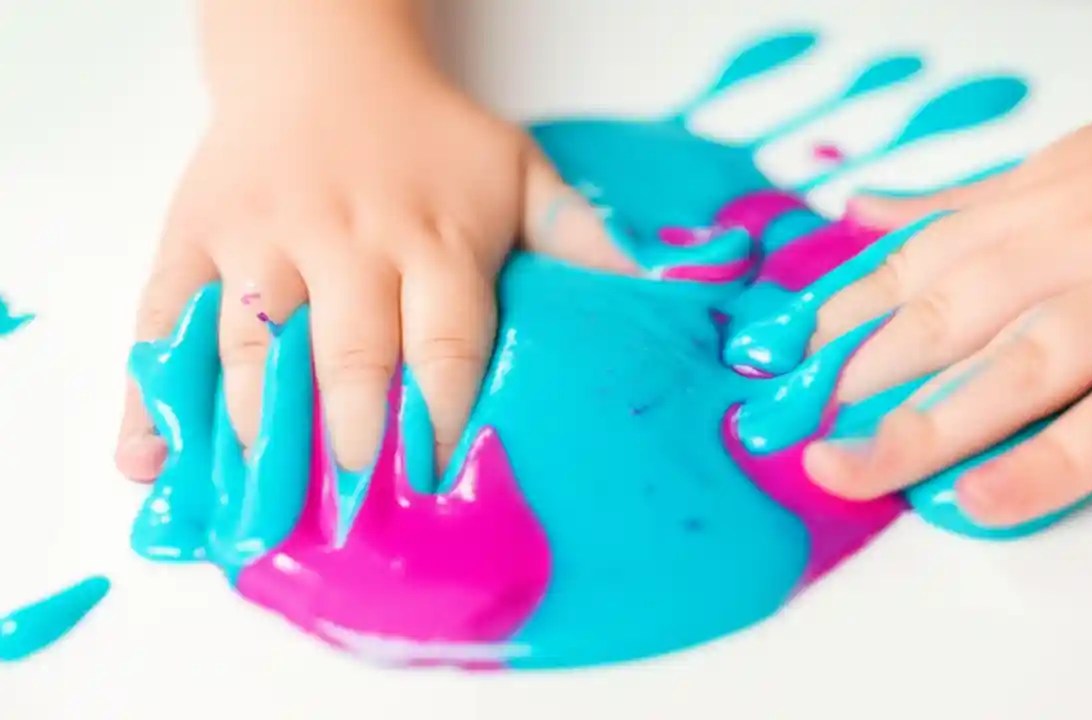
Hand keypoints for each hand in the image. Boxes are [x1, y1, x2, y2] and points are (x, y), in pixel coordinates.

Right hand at [116, 11, 622, 478]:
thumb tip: (652, 295)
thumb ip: (576, 237)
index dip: (441, 412)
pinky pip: (165, 321)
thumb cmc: (428, 137)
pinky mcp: (194, 236)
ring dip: (257, 432)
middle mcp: (347, 240)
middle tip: (354, 507)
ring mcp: (263, 238)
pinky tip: (151, 460)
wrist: (320, 59)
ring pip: (253, 346)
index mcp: (432, 235)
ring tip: (265, 506)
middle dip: (351, 434)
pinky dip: (153, 395)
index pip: (444, 339)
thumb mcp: (517, 169)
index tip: (439, 479)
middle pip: (349, 352)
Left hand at [803, 60, 1091, 526]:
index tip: (783, 367)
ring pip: (1016, 367)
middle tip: (790, 429)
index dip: (843, 320)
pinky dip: (1052, 463)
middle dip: (860, 375)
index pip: (915, 266)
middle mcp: (1078, 246)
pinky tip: (982, 499)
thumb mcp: (1072, 166)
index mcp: (1038, 203)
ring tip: (851, 469)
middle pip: (949, 317)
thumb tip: (864, 213)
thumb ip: (965, 205)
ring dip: (924, 423)